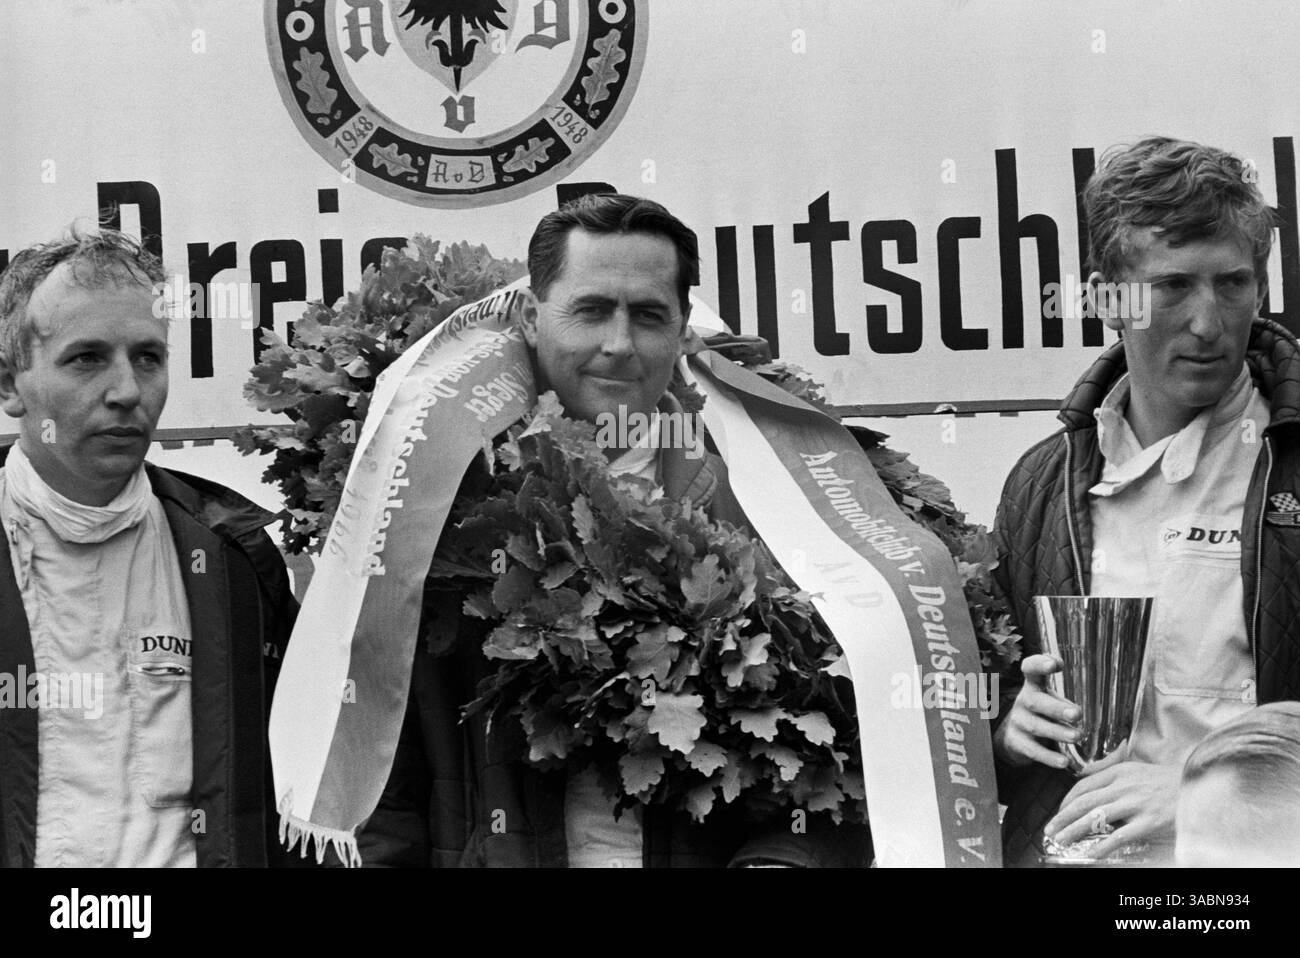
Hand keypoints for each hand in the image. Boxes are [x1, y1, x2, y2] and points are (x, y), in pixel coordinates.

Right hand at [992, 653, 1080, 768]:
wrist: (1014, 737)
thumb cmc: (1043, 713)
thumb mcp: (1050, 699)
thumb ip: (1066, 701)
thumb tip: (1103, 708)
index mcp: (1033, 686)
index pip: (1030, 669)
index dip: (1039, 664)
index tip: (1056, 664)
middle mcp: (1024, 702)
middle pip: (1036, 701)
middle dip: (1056, 707)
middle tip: (1077, 714)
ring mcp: (1018, 723)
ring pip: (1036, 726)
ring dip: (1057, 731)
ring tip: (1077, 736)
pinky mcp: (1017, 743)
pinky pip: (1033, 750)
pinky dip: (1048, 757)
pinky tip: (1063, 762)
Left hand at [1044, 761, 1178, 857]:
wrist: (1200, 786)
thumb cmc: (1168, 780)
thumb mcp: (1136, 768)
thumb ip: (1111, 771)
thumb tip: (1084, 774)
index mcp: (1119, 771)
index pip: (1083, 785)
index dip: (1066, 799)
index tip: (1059, 811)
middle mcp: (1124, 786)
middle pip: (1084, 802)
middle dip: (1062, 817)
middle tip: (1050, 829)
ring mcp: (1136, 804)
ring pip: (1095, 818)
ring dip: (1074, 830)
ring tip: (1062, 840)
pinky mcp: (1149, 822)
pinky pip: (1119, 836)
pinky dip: (1103, 846)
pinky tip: (1092, 854)